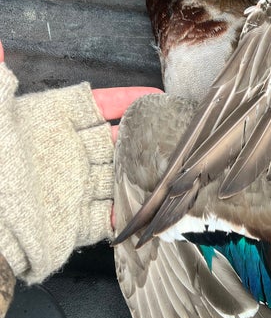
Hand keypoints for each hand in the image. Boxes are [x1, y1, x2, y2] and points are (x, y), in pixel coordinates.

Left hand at [0, 39, 160, 286]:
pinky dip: (129, 212)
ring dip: (142, 172)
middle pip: (114, 141)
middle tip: (173, 132)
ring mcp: (74, 189)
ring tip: (173, 168)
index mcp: (50, 124)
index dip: (123, 99)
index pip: (95, 105)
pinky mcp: (75, 224)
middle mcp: (68, 155)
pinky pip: (110, 217)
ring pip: (118, 176)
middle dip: (142, 137)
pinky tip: (151, 204)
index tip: (152, 94)